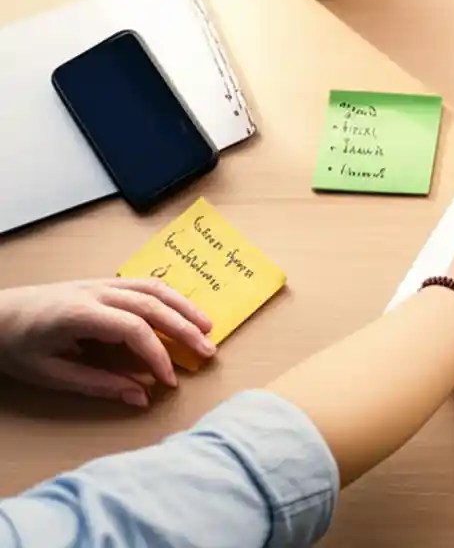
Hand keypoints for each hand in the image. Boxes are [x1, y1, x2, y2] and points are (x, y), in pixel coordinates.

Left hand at [0, 279, 215, 406]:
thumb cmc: (14, 345)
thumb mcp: (50, 373)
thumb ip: (97, 384)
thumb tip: (140, 396)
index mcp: (79, 313)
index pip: (134, 329)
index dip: (157, 355)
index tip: (169, 381)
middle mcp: (94, 292)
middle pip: (152, 304)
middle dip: (184, 328)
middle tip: (208, 351)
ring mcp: (99, 283)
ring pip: (153, 288)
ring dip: (184, 307)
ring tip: (208, 327)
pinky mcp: (101, 284)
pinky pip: (143, 285)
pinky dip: (168, 297)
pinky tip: (182, 311)